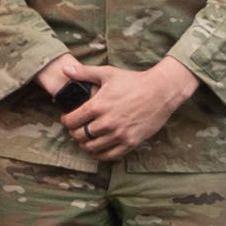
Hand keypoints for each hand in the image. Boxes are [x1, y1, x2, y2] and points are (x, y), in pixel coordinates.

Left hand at [44, 56, 197, 161]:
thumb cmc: (133, 81)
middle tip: (76, 128)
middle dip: (74, 132)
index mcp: (97, 106)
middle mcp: (106, 123)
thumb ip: (83, 72)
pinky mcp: (131, 142)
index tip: (67, 118)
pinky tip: (98, 148)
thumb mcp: (107, 73)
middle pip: (79, 136)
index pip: (71, 121)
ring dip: (85, 144)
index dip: (65, 121)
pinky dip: (100, 154)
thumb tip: (65, 69)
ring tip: (86, 138)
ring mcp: (119, 134)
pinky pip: (109, 155)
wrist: (160, 91)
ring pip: (92, 147)